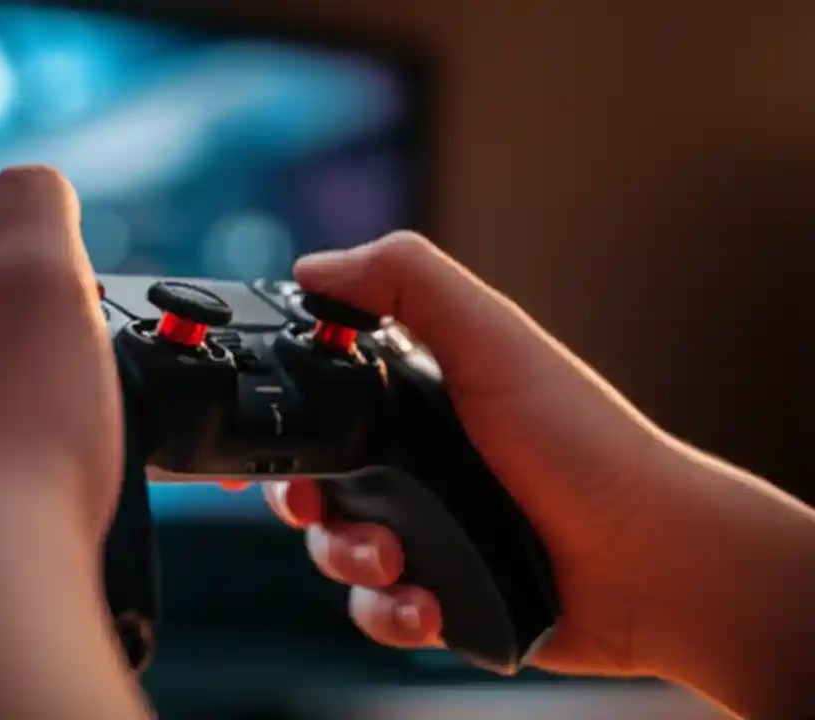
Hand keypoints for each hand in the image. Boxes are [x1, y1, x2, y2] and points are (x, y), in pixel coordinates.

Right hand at [265, 231, 678, 676]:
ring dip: (349, 559)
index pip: (321, 400)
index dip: (284, 416)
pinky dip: (390, 611)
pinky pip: (377, 608)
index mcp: (418, 397)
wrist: (648, 558)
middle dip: (303, 501)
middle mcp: (415, 462)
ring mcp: (427, 529)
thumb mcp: (492, 339)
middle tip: (323, 505)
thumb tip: (314, 267)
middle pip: (311, 481)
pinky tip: (427, 605)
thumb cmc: (582, 442)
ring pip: (335, 550)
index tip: (261, 436)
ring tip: (396, 560)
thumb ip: (408, 282)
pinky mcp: (441, 591)